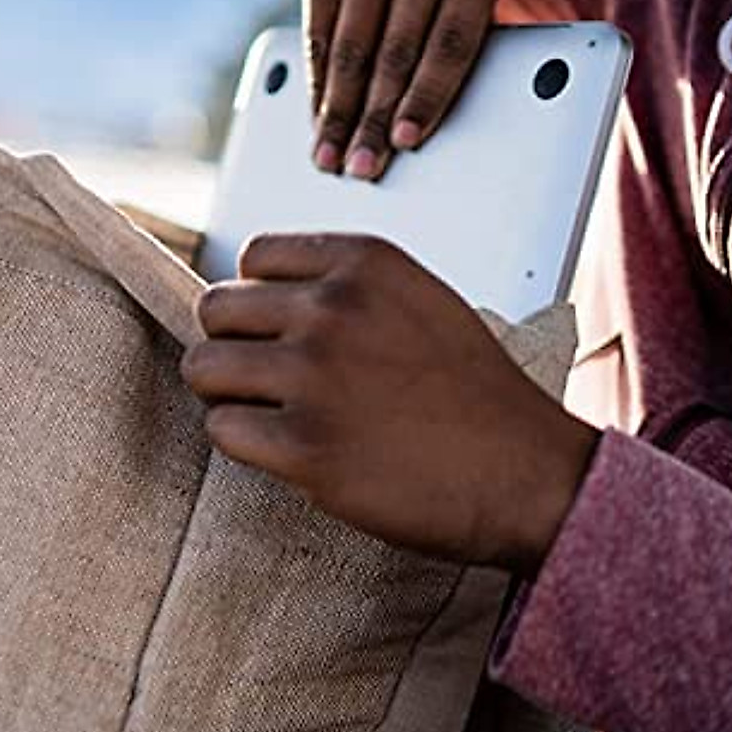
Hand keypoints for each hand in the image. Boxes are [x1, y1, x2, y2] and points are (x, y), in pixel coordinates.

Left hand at [180, 233, 599, 573]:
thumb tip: (258, 295)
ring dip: (227, 393)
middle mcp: (333, 308)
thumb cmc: (474, 394)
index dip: (260, 299)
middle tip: (267, 380)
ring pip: (203, 366)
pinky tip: (287, 450)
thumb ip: (346, 287)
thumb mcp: (419, 301)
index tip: (284, 334)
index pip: (255, 256)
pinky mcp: (304, 446)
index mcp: (364, 262)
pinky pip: (222, 428)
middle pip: (216, 308)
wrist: (528, 475)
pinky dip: (244, 442)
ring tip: (268, 414)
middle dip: (234, 345)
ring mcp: (314, 377)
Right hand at [302, 0, 506, 181]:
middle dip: (375, 118)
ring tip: (332, 156)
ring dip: (339, 112)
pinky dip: (317, 84)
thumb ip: (458, 45)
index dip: (427, 97)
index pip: (451, 43)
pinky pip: (318, 33)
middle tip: (364, 167)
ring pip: (350, 49)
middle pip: (396, 52)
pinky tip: (317, 118)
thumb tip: (416, 130)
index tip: (407, 141)